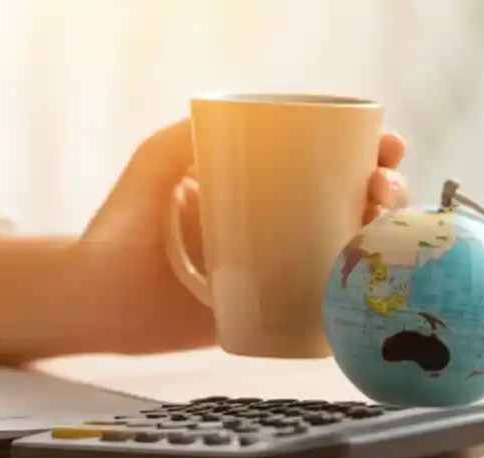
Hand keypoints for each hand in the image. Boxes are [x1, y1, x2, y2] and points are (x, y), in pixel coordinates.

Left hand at [74, 120, 408, 351]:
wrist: (94, 297)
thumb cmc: (119, 228)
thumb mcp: (152, 167)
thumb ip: (183, 138)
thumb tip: (232, 117)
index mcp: (261, 186)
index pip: (331, 162)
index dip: (371, 152)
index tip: (385, 147)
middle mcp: (276, 226)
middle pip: (354, 204)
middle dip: (388, 192)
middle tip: (380, 191)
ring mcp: (277, 270)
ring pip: (350, 253)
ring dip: (386, 240)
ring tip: (380, 230)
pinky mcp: (268, 314)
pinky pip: (326, 309)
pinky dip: (360, 302)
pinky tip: (376, 293)